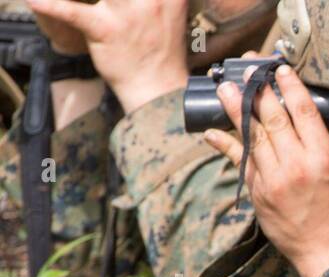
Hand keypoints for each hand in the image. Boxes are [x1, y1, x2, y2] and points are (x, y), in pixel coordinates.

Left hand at [27, 0, 189, 113]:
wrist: (159, 91)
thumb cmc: (160, 56)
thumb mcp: (167, 15)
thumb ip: (149, 1)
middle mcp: (151, 0)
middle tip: (102, 1)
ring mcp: (127, 14)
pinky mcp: (105, 29)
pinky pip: (72, 12)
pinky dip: (50, 5)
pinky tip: (35, 1)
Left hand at [204, 65, 328, 276]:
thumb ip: (328, 149)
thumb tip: (313, 125)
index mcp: (323, 158)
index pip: (304, 113)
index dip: (291, 87)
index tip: (281, 70)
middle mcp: (297, 165)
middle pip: (273, 119)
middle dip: (259, 91)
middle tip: (248, 70)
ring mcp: (275, 180)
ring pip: (252, 137)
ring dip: (237, 110)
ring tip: (226, 89)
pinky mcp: (259, 194)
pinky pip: (241, 164)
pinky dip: (227, 146)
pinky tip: (214, 132)